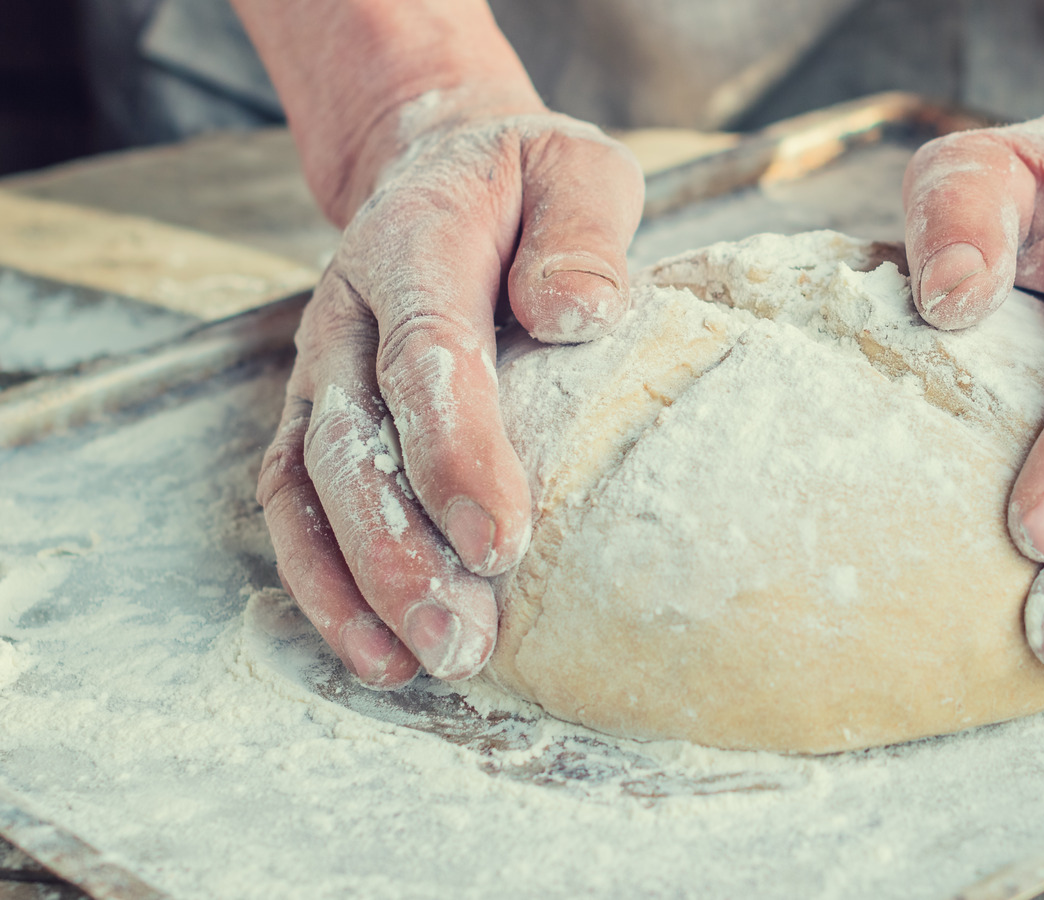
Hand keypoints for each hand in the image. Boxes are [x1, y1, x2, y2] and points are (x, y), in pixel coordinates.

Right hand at [256, 93, 643, 686]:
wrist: (443, 173)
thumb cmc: (530, 188)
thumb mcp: (577, 170)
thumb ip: (582, 230)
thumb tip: (576, 313)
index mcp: (415, 243)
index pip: (427, 354)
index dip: (457, 452)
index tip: (503, 542)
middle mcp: (348, 313)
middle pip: (354, 443)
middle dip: (401, 551)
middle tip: (461, 639)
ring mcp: (320, 370)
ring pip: (311, 487)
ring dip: (359, 584)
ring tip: (422, 664)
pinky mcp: (316, 417)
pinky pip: (296, 504)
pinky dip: (323, 582)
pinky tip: (375, 652)